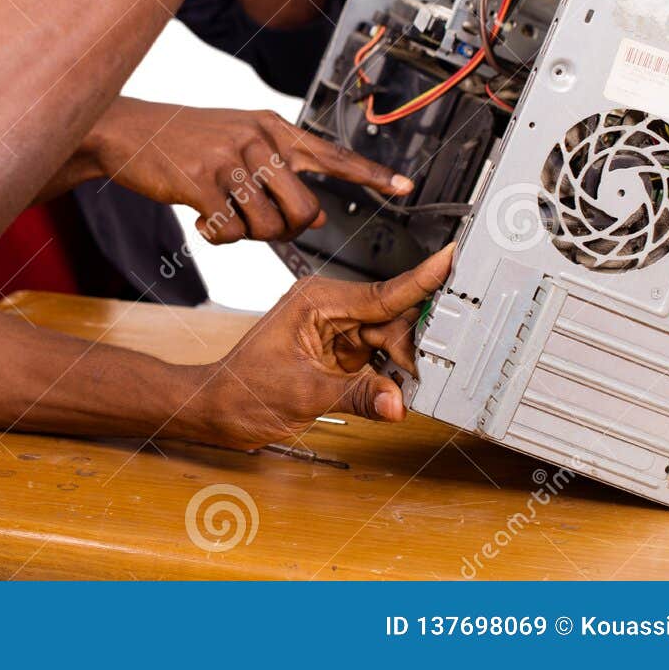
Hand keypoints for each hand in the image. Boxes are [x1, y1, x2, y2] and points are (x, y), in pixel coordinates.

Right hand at [89, 98, 411, 243]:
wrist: (129, 129)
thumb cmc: (185, 140)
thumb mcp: (239, 143)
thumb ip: (279, 173)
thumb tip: (319, 215)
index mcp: (272, 127)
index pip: (332, 154)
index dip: (371, 174)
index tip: (405, 187)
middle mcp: (258, 138)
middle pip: (304, 207)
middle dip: (289, 228)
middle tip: (261, 222)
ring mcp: (229, 158)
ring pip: (269, 224)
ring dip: (248, 234)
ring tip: (226, 215)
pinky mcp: (201, 181)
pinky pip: (231, 231)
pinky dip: (219, 236)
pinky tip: (203, 219)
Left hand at [187, 245, 452, 449]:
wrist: (217, 409)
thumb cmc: (241, 389)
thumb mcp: (304, 394)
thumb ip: (357, 396)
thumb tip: (397, 402)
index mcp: (316, 300)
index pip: (382, 291)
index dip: (422, 279)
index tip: (451, 260)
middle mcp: (328, 309)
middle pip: (391, 320)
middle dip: (412, 347)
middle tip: (433, 373)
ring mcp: (333, 331)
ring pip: (387, 341)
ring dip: (402, 365)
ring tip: (414, 387)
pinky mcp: (336, 353)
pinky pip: (376, 358)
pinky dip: (388, 375)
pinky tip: (396, 390)